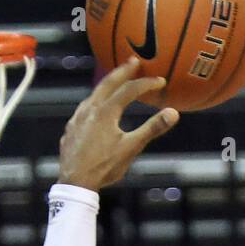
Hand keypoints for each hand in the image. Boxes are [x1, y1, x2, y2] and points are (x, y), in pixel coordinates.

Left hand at [58, 58, 178, 190]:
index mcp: (106, 111)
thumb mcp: (131, 148)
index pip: (130, 90)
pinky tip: (95, 109)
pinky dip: (94, 102)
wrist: (75, 183)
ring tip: (114, 83)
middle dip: (122, 71)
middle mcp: (90, 109)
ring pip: (93, 95)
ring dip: (106, 86)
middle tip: (134, 61)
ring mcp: (77, 118)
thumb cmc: (104, 167)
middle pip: (107, 83)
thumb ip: (152, 128)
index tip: (160, 81)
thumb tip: (173, 113)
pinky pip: (84, 108)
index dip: (146, 84)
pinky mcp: (70, 129)